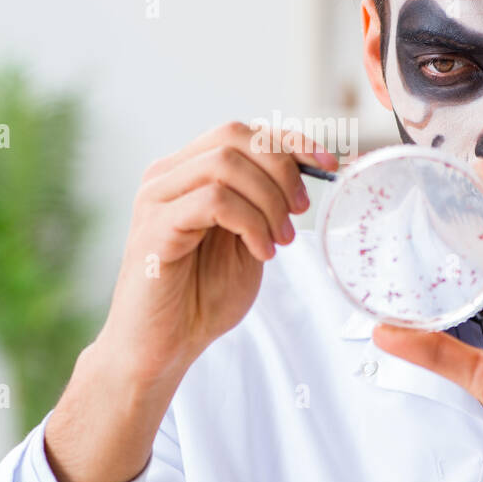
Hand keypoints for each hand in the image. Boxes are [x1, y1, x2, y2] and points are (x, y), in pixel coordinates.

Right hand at [97, 120, 337, 385]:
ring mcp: (155, 199)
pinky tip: (260, 252)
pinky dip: (249, 223)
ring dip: (268, 201)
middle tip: (298, 213)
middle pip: (235, 137)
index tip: (328, 164)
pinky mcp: (154, 229)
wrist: (161, 349)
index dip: (290, 141)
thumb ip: (265, 204)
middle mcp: (166, 176)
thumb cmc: (201, 298)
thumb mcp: (248, 240)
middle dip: (281, 170)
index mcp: (187, 173)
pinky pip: (213, 200)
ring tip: (278, 241)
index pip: (242, 132)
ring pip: (226, 164)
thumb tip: (308, 168)